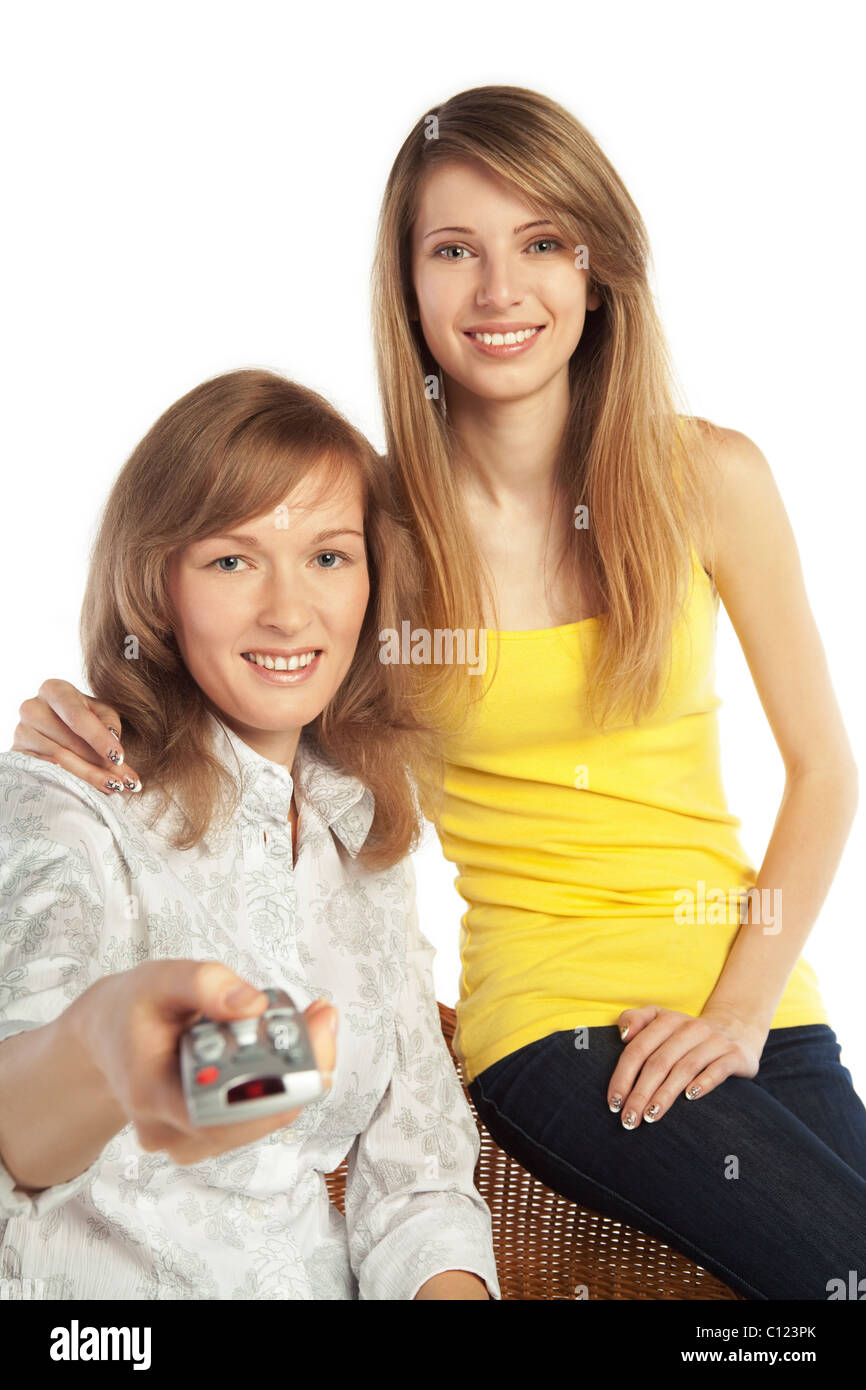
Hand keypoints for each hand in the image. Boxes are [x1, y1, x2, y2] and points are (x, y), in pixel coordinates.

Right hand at [12, 678, 141, 795]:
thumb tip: (113, 742)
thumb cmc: (84, 717)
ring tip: (114, 786)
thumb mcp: (101, 713)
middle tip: (125, 781)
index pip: (78, 717)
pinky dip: (68, 781)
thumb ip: (109, 724)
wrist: (55, 728)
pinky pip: (43, 771)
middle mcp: (32, 707)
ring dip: (89, 776)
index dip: (99, 739)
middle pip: (69, 742)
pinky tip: (87, 790)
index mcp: (54, 690)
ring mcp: (21, 732)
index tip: (119, 758)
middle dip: (100, 764)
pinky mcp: (17, 754)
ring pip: (58, 760)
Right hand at [74, 960, 336, 1164]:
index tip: (314, 1029)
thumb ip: (205, 984)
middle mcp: (171, 1131)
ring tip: (308, 1021)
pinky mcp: (210, 1136)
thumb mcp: (160, 979)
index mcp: (152, 1096)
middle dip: (300, 1066)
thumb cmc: (135, 1007)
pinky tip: (287, 1041)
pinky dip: (283, 1080)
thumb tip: (254, 1005)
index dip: (279, 1081)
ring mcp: (191, 1140)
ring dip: (296, 1071)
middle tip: (322, 1017)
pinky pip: (260, 1115)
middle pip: (257, 1116)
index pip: (226, 1111)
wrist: (110, 1036)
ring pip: (265, 1118)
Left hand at [606, 1003, 766, 1129]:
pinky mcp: (735, 1055)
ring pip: (684, 1068)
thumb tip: (623, 1035)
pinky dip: (703, 1082)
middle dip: (640, 1093)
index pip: (638, 1049)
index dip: (623, 1076)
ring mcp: (714, 1041)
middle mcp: (691, 1028)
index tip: (613, 1103)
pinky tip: (690, 1098)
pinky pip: (718, 1069)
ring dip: (665, 1094)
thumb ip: (636, 1019)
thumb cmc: (687, 1033)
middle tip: (629, 1119)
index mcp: (667, 1020)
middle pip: (659, 1062)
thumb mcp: (661, 1018)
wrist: (737, 1027)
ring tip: (650, 1117)